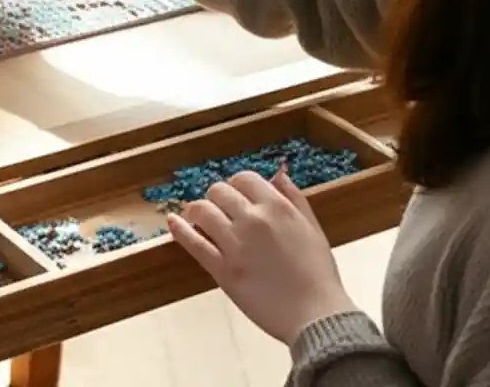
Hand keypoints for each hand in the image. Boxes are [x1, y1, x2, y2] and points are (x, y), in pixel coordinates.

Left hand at [167, 167, 358, 346]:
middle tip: (216, 209)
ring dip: (196, 212)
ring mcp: (235, 244)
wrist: (315, 316)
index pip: (244, 179)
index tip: (235, 196)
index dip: (236, 186)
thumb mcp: (312, 229)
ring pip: (202, 211)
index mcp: (278, 208)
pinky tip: (172, 221)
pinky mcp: (222, 269)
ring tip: (196, 218)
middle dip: (216, 198)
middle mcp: (254, 220)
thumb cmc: (317, 275)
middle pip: (218, 192)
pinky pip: (193, 243)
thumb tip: (278, 173)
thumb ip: (294, 198)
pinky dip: (179, 229)